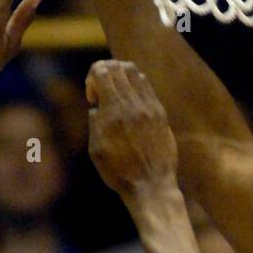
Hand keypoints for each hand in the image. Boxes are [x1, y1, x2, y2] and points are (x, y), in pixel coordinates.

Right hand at [85, 60, 177, 199]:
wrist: (151, 186)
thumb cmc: (119, 172)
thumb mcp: (96, 149)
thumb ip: (94, 122)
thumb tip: (97, 105)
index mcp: (112, 113)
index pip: (101, 71)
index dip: (92, 78)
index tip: (93, 97)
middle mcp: (132, 105)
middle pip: (117, 66)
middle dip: (105, 73)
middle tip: (103, 93)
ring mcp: (148, 107)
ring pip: (134, 72)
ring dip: (121, 77)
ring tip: (117, 95)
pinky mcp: (160, 113)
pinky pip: (147, 86)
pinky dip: (135, 86)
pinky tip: (131, 103)